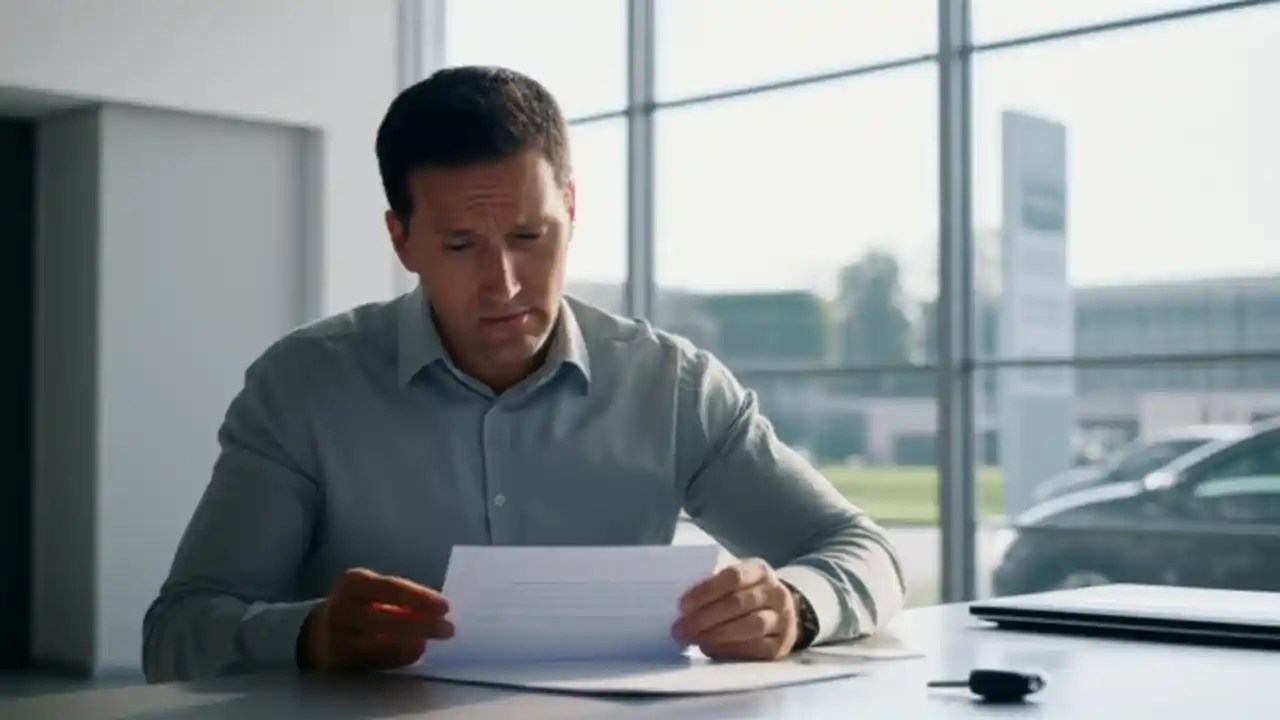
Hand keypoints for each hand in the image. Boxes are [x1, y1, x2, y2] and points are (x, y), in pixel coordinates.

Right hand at [302, 568, 453, 671]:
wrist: (318, 630)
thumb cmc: (360, 605)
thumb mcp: (374, 591)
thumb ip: (402, 598)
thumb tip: (438, 611)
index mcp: (354, 582)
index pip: (391, 588)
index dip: (419, 598)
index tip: (445, 607)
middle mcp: (341, 608)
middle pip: (384, 618)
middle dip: (420, 624)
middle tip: (448, 630)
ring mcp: (336, 637)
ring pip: (377, 644)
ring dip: (409, 644)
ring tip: (429, 643)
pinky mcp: (338, 661)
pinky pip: (373, 661)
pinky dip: (397, 658)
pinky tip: (413, 653)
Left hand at [671, 558, 797, 660]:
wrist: (779, 613)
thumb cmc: (745, 594)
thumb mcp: (734, 583)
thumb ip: (713, 588)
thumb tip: (683, 609)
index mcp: (760, 570)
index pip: (733, 577)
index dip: (706, 591)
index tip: (682, 606)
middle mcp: (776, 593)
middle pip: (739, 603)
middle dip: (705, 618)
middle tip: (680, 629)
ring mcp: (783, 619)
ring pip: (751, 625)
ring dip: (718, 635)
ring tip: (695, 639)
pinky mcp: (782, 644)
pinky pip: (757, 648)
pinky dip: (731, 649)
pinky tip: (712, 649)